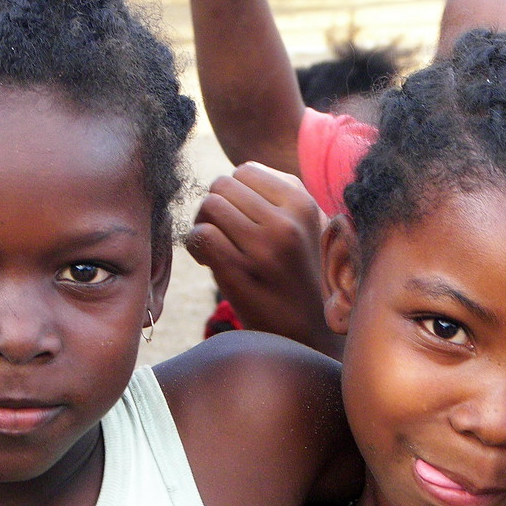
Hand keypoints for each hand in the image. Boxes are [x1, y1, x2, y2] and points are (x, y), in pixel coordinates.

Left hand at [188, 162, 343, 357]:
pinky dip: (195, 246)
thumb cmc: (299, 278)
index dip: (233, 191)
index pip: (246, 170)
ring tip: (217, 250)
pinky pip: (201, 235)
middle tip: (222, 237)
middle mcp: (287, 220)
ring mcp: (265, 246)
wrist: (310, 335)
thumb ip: (279, 198)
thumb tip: (233, 177)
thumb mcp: (307, 229)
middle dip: (214, 207)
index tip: (239, 218)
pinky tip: (209, 263)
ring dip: (203, 226)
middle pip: (222, 185)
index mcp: (304, 203)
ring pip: (209, 205)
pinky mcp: (242, 272)